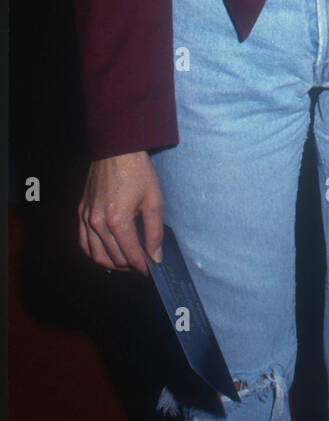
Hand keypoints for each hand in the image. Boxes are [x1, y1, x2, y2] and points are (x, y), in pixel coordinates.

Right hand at [78, 151, 163, 275]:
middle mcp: (98, 223)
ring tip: (127, 263)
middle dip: (130, 266)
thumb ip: (155, 231)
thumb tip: (156, 256)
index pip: (131, 254)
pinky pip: (84, 243)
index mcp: (118, 220)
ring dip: (113, 264)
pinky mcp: (81, 212)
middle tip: (143, 265)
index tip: (152, 270)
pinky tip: (107, 254)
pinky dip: (94, 253)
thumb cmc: (138, 171)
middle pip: (114, 257)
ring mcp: (86, 218)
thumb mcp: (154, 199)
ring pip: (96, 255)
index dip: (143, 266)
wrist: (116, 150)